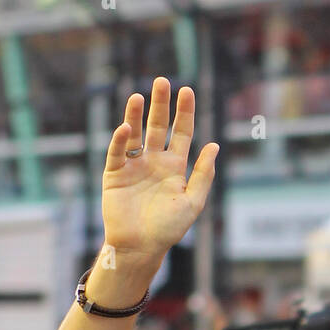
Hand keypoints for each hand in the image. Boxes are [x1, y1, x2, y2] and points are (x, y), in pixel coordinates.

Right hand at [101, 77, 218, 264]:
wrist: (139, 248)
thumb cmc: (167, 230)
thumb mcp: (192, 203)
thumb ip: (203, 175)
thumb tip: (214, 145)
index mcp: (174, 168)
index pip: (182, 133)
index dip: (185, 112)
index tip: (187, 91)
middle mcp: (154, 162)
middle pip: (158, 126)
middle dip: (161, 104)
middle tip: (162, 82)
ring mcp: (134, 166)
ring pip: (136, 133)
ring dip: (137, 114)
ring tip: (139, 96)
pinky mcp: (114, 174)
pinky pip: (117, 152)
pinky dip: (121, 139)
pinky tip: (127, 127)